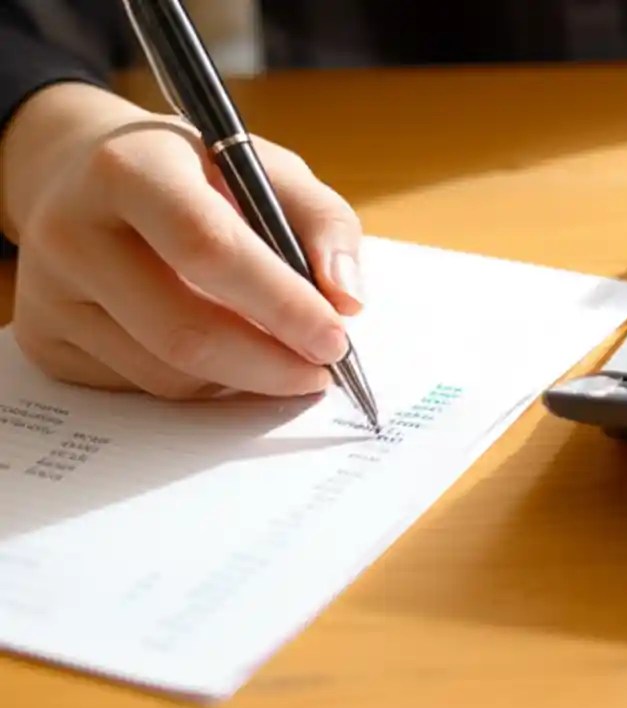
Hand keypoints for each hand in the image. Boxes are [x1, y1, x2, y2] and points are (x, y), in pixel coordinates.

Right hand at [0, 83, 363, 398]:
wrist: (81, 174)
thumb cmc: (192, 173)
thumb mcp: (264, 168)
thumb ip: (324, 223)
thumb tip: (348, 300)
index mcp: (129, 169)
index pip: (208, 248)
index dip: (281, 303)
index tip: (336, 339)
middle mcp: (72, 230)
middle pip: (185, 329)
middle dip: (271, 364)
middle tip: (323, 372)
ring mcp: (49, 291)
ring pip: (168, 373)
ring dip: (243, 379)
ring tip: (280, 355)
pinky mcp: (45, 338)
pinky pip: (143, 387)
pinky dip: (203, 384)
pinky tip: (224, 350)